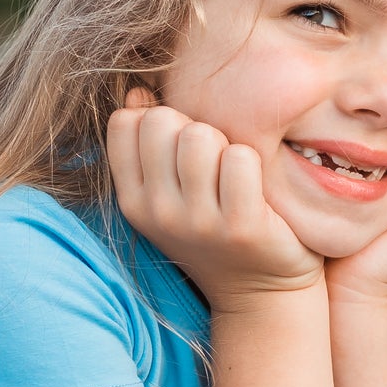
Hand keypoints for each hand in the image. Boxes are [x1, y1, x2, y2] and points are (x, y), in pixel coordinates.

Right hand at [107, 91, 322, 311]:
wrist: (262, 294)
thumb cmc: (216, 230)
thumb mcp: (170, 193)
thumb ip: (148, 143)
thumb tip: (138, 91)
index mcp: (134, 202)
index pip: (124, 122)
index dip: (157, 119)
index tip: (178, 147)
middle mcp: (159, 213)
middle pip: (162, 121)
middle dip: (191, 128)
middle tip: (213, 162)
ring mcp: (199, 223)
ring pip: (200, 135)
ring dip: (224, 143)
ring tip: (234, 174)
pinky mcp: (241, 227)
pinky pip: (241, 157)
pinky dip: (253, 161)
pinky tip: (256, 188)